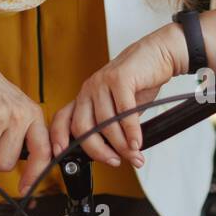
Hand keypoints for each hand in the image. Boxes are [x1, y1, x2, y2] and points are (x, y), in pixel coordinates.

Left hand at [48, 24, 186, 169]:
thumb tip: (113, 154)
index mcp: (85, 97)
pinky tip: (137, 141)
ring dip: (121, 144)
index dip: (58, 137)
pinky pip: (123, 112)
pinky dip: (131, 131)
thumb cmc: (138, 82)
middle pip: (82, 127)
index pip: (62, 119)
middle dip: (98, 150)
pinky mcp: (119, 78)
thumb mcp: (120, 108)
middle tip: (115, 161)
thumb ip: (112, 128)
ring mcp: (102, 82)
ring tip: (134, 154)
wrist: (157, 55)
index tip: (61, 154)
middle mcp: (89, 89)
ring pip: (105, 123)